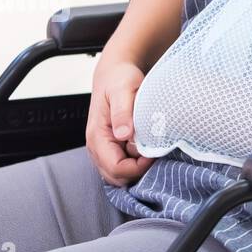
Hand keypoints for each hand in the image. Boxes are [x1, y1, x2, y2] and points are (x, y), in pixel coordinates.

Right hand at [87, 58, 153, 185]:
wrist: (115, 73)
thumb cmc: (120, 79)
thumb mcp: (123, 89)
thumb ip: (123, 112)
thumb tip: (123, 134)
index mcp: (97, 136)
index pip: (117, 169)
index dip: (138, 167)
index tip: (154, 152)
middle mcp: (96, 147)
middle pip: (117, 178)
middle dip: (138, 171)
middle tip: (155, 152)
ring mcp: (103, 149)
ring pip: (119, 176)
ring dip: (137, 169)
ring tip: (151, 149)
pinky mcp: (111, 148)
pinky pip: (122, 167)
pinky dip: (136, 165)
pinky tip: (146, 150)